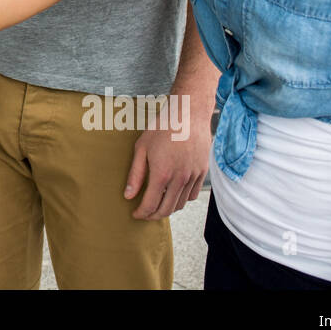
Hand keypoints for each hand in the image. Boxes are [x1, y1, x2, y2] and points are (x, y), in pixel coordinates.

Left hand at [123, 98, 209, 219]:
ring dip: (168, 208)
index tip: (135, 214)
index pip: (150, 205)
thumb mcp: (142, 148)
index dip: (142, 213)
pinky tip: (174, 194)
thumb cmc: (162, 127)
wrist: (188, 114)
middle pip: (167, 209)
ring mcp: (193, 177)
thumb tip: (128, 195)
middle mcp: (179, 179)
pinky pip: (192, 195)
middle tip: (145, 214)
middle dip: (153, 215)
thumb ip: (135, 174)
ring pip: (180, 204)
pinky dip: (182, 199)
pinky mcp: (202, 172)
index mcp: (162, 174)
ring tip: (158, 204)